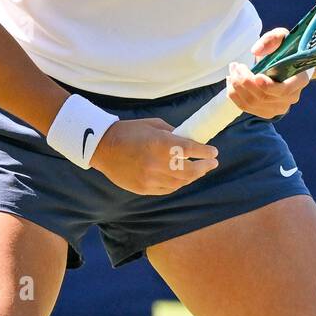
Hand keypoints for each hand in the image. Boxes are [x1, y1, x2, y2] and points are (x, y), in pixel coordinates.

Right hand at [90, 118, 219, 195]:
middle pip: (189, 171)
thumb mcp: (153, 125)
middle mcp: (157, 163)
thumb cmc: (129, 131)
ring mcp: (150, 178)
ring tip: (199, 171)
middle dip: (204, 167)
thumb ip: (172, 133)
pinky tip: (181, 178)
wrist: (102, 147)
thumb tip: (189, 140)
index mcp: (160, 143)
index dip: (205, 152)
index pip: (190, 150)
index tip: (214, 151)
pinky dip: (177, 184)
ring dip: (192, 177)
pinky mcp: (143, 188)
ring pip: (180, 183)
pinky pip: (167, 189)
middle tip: (212, 163)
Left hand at [226, 27, 312, 119]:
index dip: (268, 86)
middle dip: (245, 82)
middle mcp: (291, 98)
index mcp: (300, 81)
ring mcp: (278, 108)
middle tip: (236, 66)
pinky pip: (245, 107)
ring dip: (237, 87)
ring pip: (252, 104)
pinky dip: (234, 95)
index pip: (284, 90)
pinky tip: (231, 81)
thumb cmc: (285, 50)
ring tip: (232, 70)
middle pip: (264, 97)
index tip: (256, 75)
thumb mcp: (281, 37)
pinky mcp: (265, 112)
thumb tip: (255, 51)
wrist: (285, 65)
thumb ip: (270, 39)